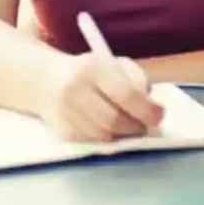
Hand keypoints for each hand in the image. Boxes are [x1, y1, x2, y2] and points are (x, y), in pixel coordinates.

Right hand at [39, 53, 164, 141]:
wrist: (45, 80)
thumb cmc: (89, 70)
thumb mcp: (113, 63)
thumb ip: (136, 78)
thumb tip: (150, 103)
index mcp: (93, 67)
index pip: (125, 94)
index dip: (146, 109)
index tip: (159, 115)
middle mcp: (76, 90)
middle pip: (114, 120)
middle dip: (136, 126)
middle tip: (145, 125)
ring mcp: (66, 113)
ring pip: (104, 135)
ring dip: (122, 134)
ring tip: (128, 125)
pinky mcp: (63, 131)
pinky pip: (93, 141)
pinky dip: (107, 137)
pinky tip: (108, 127)